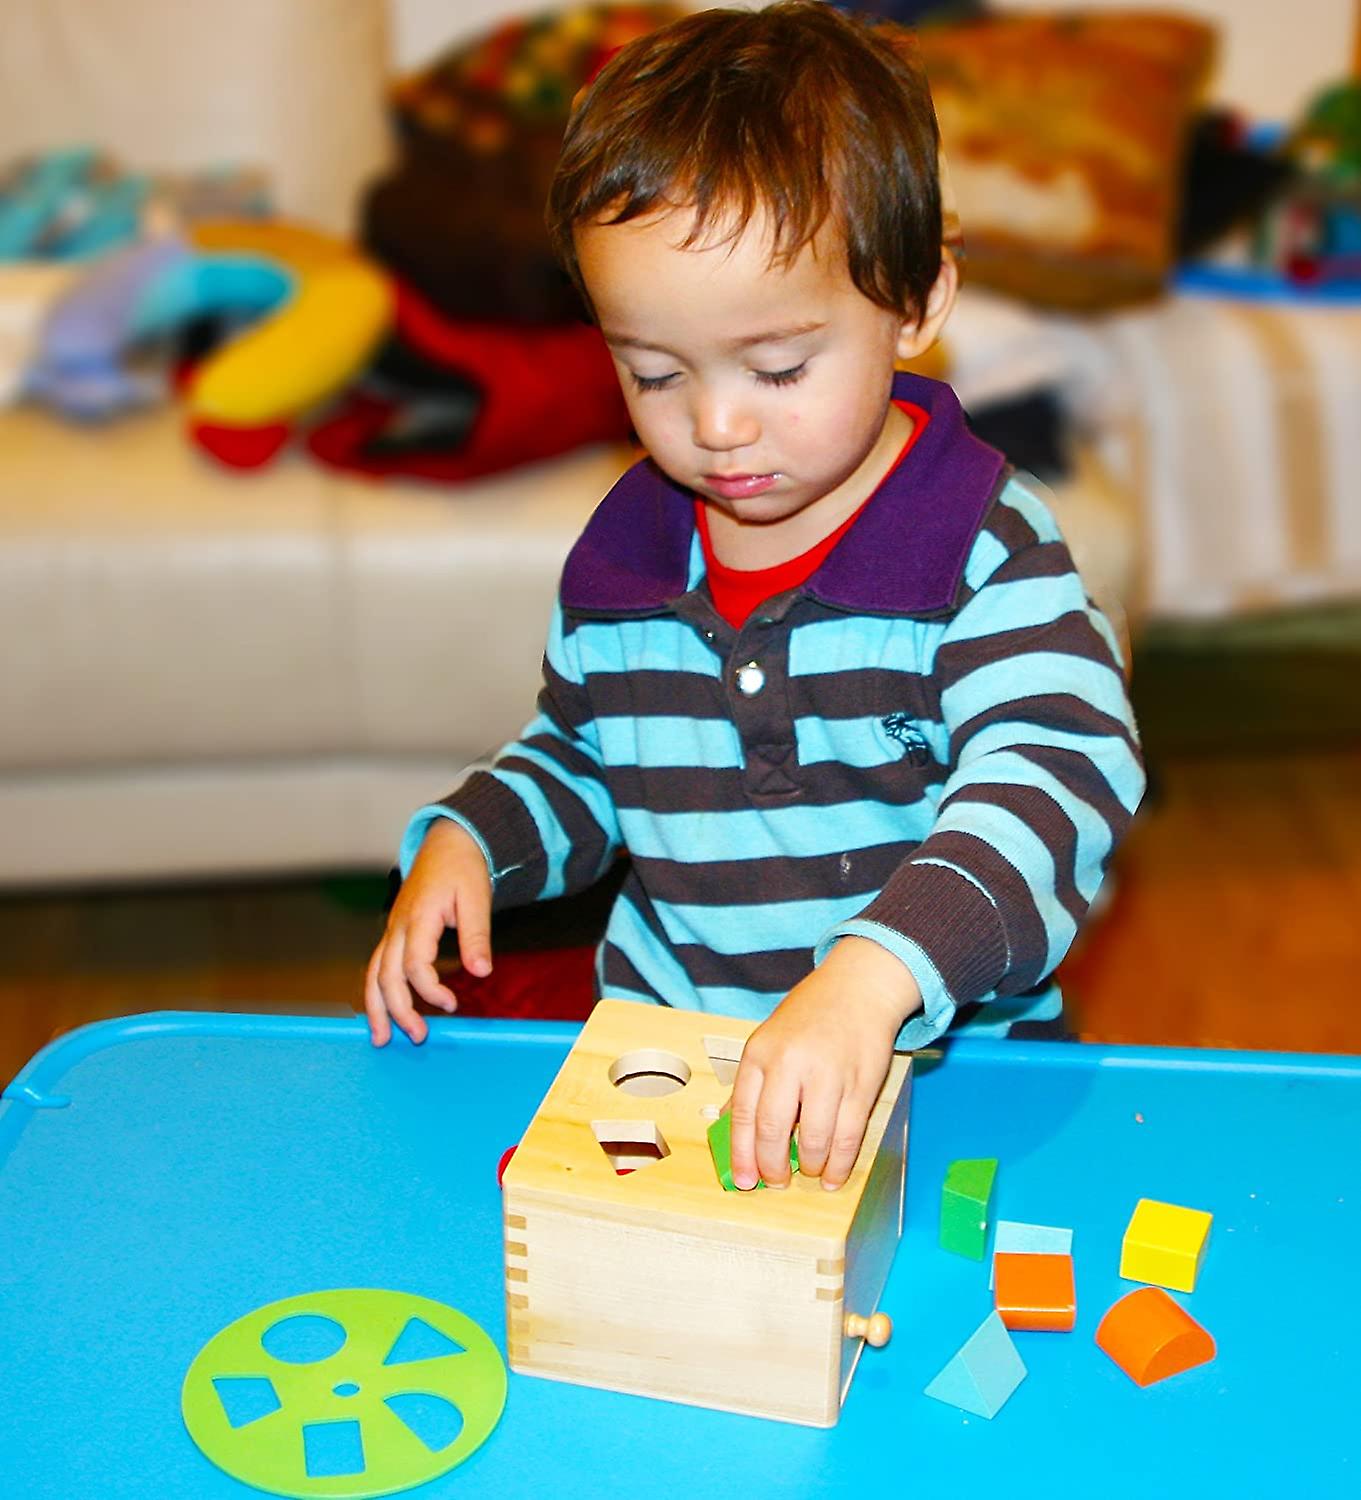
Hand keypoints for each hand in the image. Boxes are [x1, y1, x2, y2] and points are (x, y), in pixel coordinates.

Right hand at [363, 819, 492, 1046]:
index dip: (429, 989)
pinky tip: (383, 1014)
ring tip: (381, 1039)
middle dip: (398, 1010)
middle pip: (385, 975)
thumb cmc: (463, 868)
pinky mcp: (394, 933)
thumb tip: (481, 972)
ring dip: (376, 1007)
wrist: (448, 843)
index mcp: (418, 917)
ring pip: (373, 973)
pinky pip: (377, 966)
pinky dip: (376, 992)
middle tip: (419, 1036)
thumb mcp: (477, 898)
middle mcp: (398, 926)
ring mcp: (392, 930)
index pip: (413, 964)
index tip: (452, 1004)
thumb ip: (477, 936)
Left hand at [727, 938, 921, 1190]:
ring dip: (809, 1166)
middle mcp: (790, 1063)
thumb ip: (750, 1084)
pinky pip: (848, 1137)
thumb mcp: (767, 1041)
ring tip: (808, 1171)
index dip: (742, 1153)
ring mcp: (828, 1074)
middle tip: (776, 1180)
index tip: (744, 1180)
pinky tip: (833, 1176)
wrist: (857, 988)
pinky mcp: (861, 1085)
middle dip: (773, 1166)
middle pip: (773, 1130)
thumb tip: (730, 1128)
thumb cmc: (808, 1017)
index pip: (744, 1114)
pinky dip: (840, 1164)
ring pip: (813, 1139)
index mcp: (760, 1053)